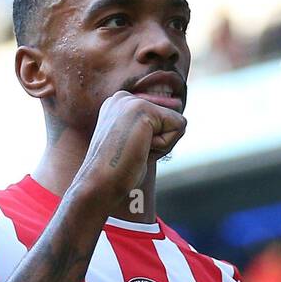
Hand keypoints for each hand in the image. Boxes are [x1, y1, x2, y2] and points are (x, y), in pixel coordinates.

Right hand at [70, 89, 186, 213]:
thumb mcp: (135, 144)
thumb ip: (153, 130)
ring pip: (176, 122)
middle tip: (133, 152)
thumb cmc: (117, 173)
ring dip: (163, 144)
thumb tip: (181, 117)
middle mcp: (123, 98)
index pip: (161, 118)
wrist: (100, 184)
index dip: (154, 142)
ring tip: (136, 150)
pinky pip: (179, 125)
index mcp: (118, 105)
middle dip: (161, 141)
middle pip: (171, 118)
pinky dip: (166, 144)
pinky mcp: (144, 108)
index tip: (129, 151)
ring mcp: (131, 101)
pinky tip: (141, 148)